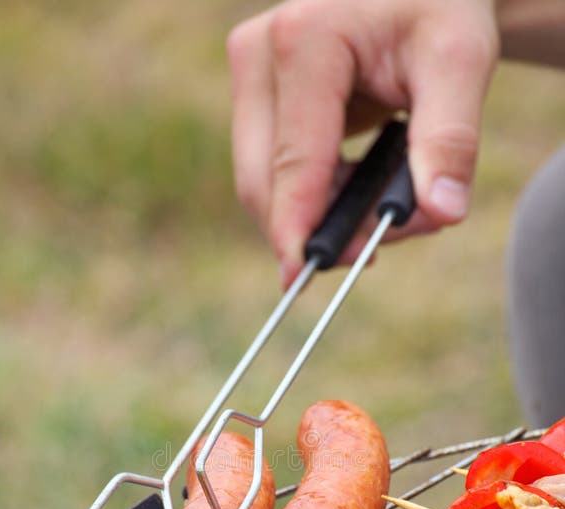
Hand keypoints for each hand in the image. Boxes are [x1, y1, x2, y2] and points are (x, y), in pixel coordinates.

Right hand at [228, 0, 498, 285]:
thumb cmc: (438, 6)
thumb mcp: (460, 60)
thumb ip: (451, 139)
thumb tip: (442, 211)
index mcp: (304, 40)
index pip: (294, 160)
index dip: (296, 226)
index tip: (298, 279)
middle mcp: (260, 55)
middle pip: (264, 180)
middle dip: (315, 228)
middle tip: (377, 248)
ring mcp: (251, 75)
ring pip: (263, 182)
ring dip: (317, 216)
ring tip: (383, 210)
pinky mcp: (256, 96)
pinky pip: (273, 170)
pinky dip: (314, 197)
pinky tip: (358, 191)